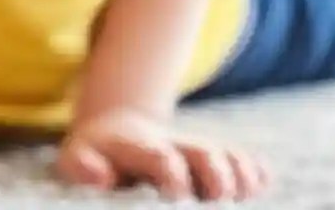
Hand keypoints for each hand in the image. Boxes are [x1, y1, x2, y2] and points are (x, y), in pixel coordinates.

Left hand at [57, 110, 269, 201]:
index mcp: (141, 148)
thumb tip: (102, 177)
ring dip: (241, 176)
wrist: (115, 131)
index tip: (175, 198)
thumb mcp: (74, 158)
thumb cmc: (93, 154)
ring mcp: (198, 154)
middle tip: (217, 202)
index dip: (173, 176)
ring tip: (241, 196)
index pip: (162, 158)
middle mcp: (176, 147)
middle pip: (205, 154)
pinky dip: (257, 174)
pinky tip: (259, 186)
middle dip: (216, 176)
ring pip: (230, 157)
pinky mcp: (216, 162)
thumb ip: (82, 166)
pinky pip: (245, 163)